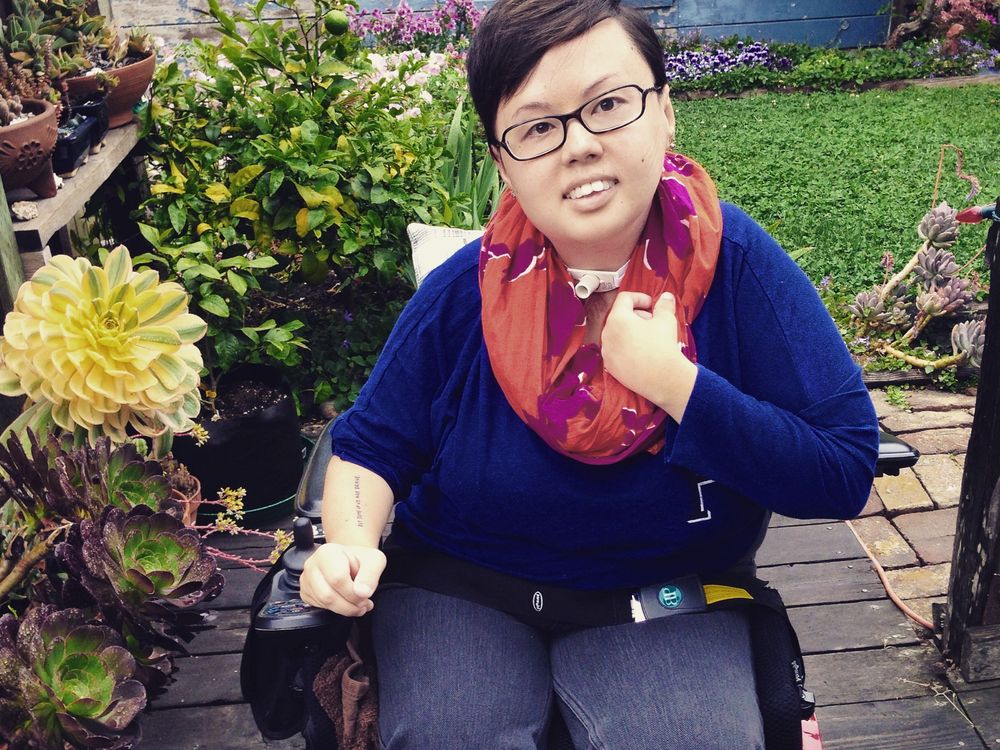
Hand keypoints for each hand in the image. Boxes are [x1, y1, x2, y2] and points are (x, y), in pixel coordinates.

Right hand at [300, 542, 386, 615]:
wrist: (350, 561)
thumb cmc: (361, 560)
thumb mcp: (375, 561)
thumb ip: (371, 575)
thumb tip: (362, 593)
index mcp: (327, 552)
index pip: (337, 578)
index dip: (353, 593)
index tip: (366, 595)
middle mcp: (312, 564)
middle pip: (328, 594)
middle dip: (350, 605)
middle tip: (364, 604)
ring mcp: (306, 579)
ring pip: (324, 603)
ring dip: (345, 609)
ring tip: (359, 605)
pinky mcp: (305, 592)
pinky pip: (320, 607)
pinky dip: (336, 609)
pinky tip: (347, 603)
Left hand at [601, 291, 696, 420]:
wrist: (662, 379)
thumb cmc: (663, 346)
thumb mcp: (666, 320)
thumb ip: (664, 305)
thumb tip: (666, 297)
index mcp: (617, 318)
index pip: (624, 298)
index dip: (640, 297)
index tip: (651, 305)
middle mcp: (607, 334)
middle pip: (619, 316)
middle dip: (636, 315)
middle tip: (652, 321)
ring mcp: (606, 352)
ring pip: (617, 333)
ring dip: (631, 331)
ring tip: (648, 337)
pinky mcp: (610, 366)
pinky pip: (616, 350)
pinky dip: (626, 346)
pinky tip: (641, 352)